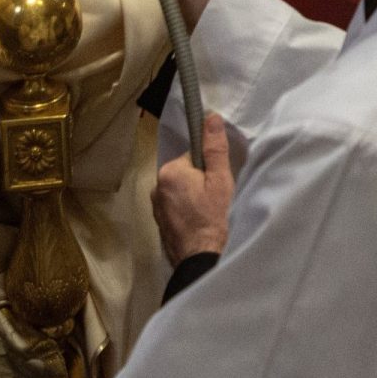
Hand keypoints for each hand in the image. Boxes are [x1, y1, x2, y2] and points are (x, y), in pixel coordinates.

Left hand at [153, 113, 233, 263]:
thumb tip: (210, 117)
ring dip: (192, 198)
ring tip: (207, 214)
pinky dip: (186, 212)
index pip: (191, 157)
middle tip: (214, 200)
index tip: (215, 184)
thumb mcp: (220, 180)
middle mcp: (156, 187)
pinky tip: (198, 224)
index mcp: (169, 172)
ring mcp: (156, 208)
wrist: (202, 260)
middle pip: (185, 174)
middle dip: (199, 183)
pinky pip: (175, 208)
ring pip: (180, 192)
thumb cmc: (214, 218)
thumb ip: (214, 148)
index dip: (207, 168)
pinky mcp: (159, 224)